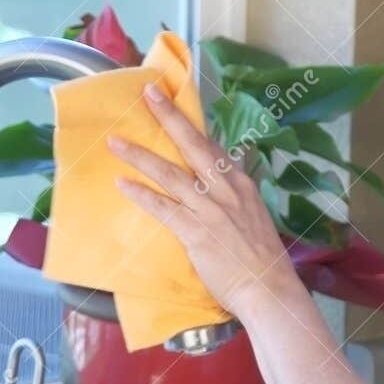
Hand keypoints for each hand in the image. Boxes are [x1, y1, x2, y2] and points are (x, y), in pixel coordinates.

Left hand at [107, 84, 296, 317]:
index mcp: (241, 184)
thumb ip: (237, 193)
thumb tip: (229, 172)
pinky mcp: (197, 232)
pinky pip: (163, 208)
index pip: (213, 146)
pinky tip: (122, 183)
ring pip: (171, 174)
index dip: (191, 123)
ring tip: (115, 142)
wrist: (268, 288)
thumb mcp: (254, 215)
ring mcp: (211, 210)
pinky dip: (142, 194)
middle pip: (193, 145)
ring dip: (140, 156)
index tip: (172, 102)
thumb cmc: (260, 258)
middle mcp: (226, 190)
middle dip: (169, 117)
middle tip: (147, 94)